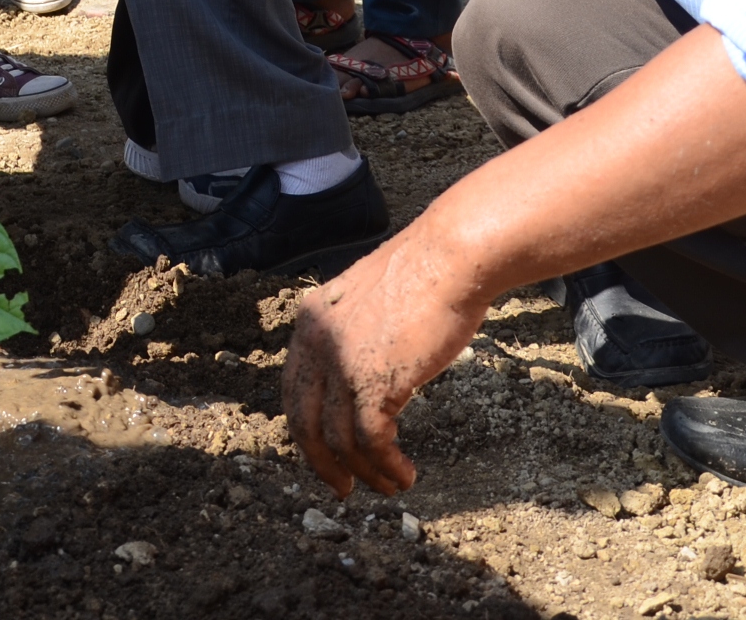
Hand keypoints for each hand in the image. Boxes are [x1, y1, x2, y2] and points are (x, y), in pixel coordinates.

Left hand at [283, 225, 488, 496]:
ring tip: (391, 485)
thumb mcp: (371, 300)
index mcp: (312, 320)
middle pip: (304, 422)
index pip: (295, 389)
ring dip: (365, 472)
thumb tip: (364, 368)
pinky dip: (386, 466)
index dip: (308, 428)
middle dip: (322, 463)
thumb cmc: (427, 273)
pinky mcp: (374, 381)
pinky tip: (405, 474)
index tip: (326, 453)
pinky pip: (371, 441)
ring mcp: (342, 363)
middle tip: (343, 488)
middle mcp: (317, 342)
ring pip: (338, 440)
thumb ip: (357, 332)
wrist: (450, 257)